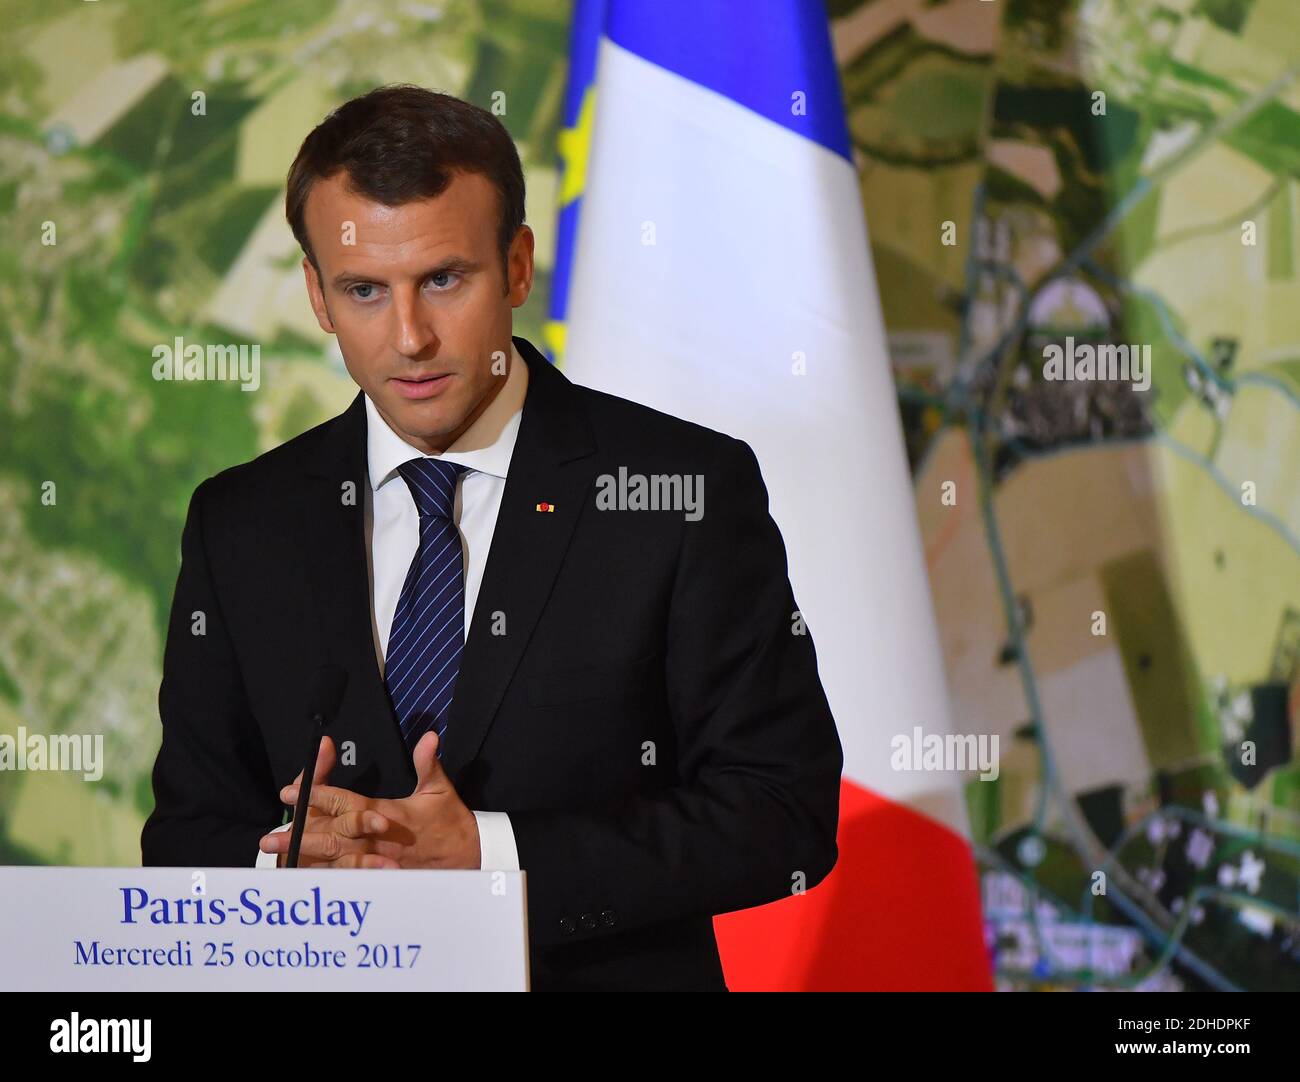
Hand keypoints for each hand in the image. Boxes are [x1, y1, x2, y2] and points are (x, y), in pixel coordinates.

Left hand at [261, 731, 480, 868]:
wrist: (468, 858)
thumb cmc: (451, 822)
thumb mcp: (440, 790)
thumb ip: (428, 763)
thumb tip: (429, 736)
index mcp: (389, 815)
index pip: (348, 804)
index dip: (319, 796)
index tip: (292, 791)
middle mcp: (377, 840)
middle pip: (333, 836)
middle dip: (301, 834)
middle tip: (270, 834)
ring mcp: (376, 862)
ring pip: (333, 859)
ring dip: (304, 856)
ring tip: (275, 856)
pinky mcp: (379, 876)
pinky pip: (345, 877)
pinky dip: (321, 875)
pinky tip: (300, 875)